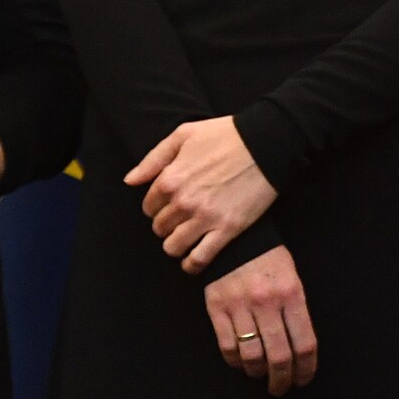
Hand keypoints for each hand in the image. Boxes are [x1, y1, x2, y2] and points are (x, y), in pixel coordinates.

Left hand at [128, 117, 276, 274]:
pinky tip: (193, 260)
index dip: (157, 207)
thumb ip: (153, 159)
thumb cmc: (226, 135)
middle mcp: (184, 201)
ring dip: (176, 245)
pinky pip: (199, 259)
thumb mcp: (184, 135)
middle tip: (180, 220)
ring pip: (174, 247)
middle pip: (160, 228)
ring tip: (186, 238)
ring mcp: (205, 217)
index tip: (169, 205)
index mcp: (170, 179)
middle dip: (167, 225)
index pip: (148, 207)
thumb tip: (130, 181)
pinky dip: (192, 264)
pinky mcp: (227, 229)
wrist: (268, 143)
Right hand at [204, 245, 318, 395]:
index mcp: (292, 294)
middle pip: (279, 356)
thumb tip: (300, 349)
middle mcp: (267, 302)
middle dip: (282, 380)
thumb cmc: (269, 259)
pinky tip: (242, 362)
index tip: (303, 380)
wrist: (235, 236)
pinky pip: (227, 347)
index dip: (306, 369)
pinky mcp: (217, 308)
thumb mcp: (292, 277)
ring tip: (262, 375)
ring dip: (258, 373)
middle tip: (281, 388)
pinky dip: (236, 362)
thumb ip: (296, 310)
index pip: (305, 343)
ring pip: (252, 357)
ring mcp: (240, 306)